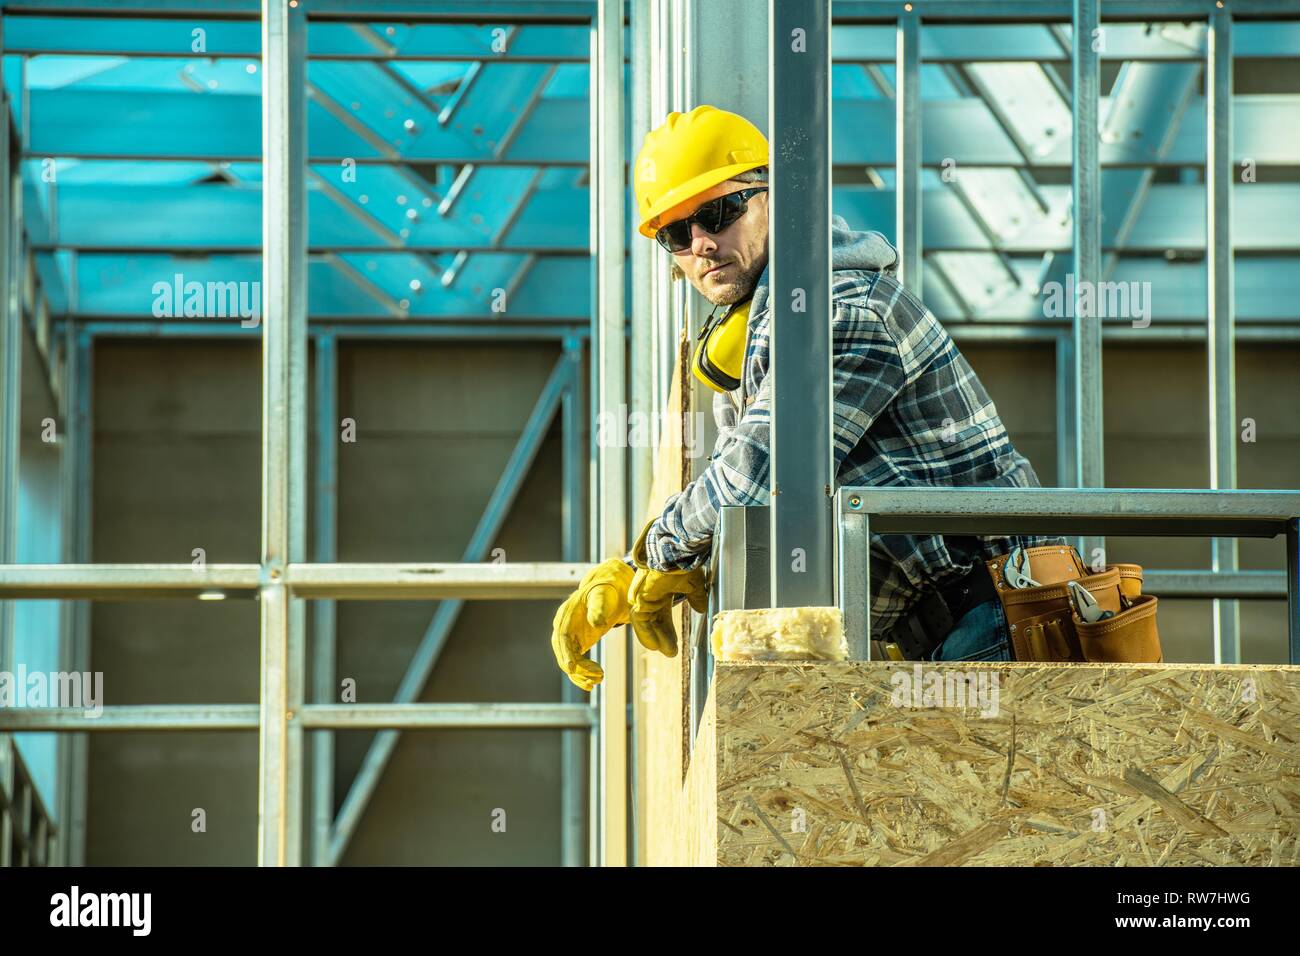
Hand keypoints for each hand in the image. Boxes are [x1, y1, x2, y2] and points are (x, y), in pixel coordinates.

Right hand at [550, 558, 634, 691]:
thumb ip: (599, 608)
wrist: (609, 591)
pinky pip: (574, 663)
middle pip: (563, 653)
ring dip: (581, 674)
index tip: (572, 668)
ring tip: (599, 680)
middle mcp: (562, 627)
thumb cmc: (606, 592)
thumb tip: (596, 622)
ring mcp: (567, 637)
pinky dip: (581, 674)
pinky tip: (591, 684)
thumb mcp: (604, 597)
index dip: (565, 653)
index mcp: (565, 615)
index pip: (562, 637)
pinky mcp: (575, 644)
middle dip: (578, 668)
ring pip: (568, 662)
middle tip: (599, 676)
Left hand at [626, 520, 708, 656]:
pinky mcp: (639, 597)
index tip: (675, 644)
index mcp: (661, 589)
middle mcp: (651, 593)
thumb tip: (702, 609)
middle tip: (671, 652)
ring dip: (655, 638)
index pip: (663, 614)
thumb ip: (696, 596)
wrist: (674, 550)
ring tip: (665, 652)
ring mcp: (643, 595)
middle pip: (654, 620)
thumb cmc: (683, 561)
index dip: (668, 630)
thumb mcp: (693, 583)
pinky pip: (639, 620)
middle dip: (663, 636)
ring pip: (645, 622)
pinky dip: (646, 633)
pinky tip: (654, 646)